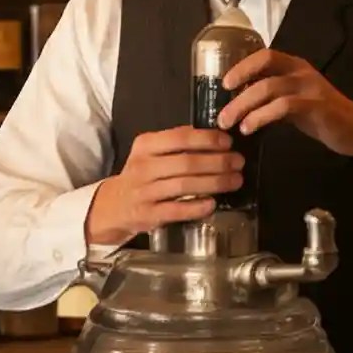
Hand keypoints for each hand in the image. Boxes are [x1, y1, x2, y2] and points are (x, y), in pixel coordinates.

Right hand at [85, 127, 243, 245]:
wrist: (113, 205)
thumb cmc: (142, 175)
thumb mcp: (151, 152)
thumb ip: (177, 143)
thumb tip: (216, 137)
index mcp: (146, 145)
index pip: (180, 137)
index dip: (207, 139)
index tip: (228, 143)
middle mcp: (143, 167)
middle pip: (186, 162)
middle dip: (218, 162)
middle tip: (239, 162)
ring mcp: (145, 192)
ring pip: (184, 186)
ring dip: (215, 183)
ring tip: (235, 181)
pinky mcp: (148, 215)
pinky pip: (177, 210)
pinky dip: (197, 207)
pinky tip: (213, 203)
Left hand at [216, 50, 352, 175]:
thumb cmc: (322, 116)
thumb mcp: (294, 101)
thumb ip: (271, 97)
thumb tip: (239, 102)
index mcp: (296, 66)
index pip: (265, 56)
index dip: (242, 67)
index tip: (225, 84)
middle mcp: (302, 72)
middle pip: (263, 73)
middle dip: (238, 93)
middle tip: (221, 115)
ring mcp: (311, 88)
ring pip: (269, 89)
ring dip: (245, 107)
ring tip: (231, 125)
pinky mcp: (317, 107)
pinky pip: (283, 107)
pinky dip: (262, 117)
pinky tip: (250, 129)